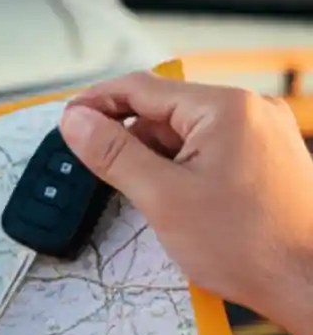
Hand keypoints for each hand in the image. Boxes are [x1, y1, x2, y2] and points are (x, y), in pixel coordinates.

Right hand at [60, 71, 312, 334]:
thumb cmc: (253, 246)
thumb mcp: (162, 198)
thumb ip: (112, 153)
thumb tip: (76, 122)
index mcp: (226, 108)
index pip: (142, 88)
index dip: (96, 104)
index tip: (67, 122)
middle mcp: (250, 112)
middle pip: (164, 113)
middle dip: (130, 143)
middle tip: (103, 177)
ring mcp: (263, 136)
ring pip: (186, 136)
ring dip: (159, 163)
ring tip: (156, 205)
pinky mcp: (268, 160)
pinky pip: (210, 152)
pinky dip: (185, 173)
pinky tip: (180, 206)